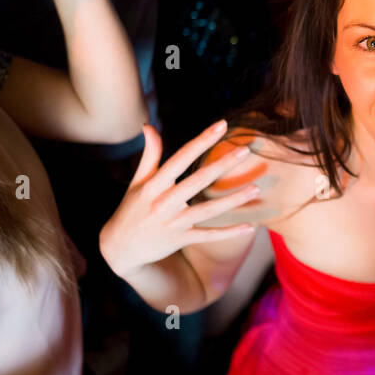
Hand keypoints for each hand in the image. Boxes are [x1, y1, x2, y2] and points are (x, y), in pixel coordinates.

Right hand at [99, 122, 260, 279]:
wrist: (118, 249)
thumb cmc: (131, 210)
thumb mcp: (137, 182)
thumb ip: (148, 155)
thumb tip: (149, 126)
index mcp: (154, 184)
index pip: (181, 157)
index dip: (202, 140)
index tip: (222, 125)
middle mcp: (163, 202)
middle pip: (198, 180)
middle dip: (222, 164)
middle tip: (246, 150)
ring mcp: (172, 223)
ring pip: (207, 210)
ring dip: (233, 200)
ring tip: (255, 188)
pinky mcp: (179, 240)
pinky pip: (208, 236)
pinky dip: (228, 233)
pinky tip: (249, 227)